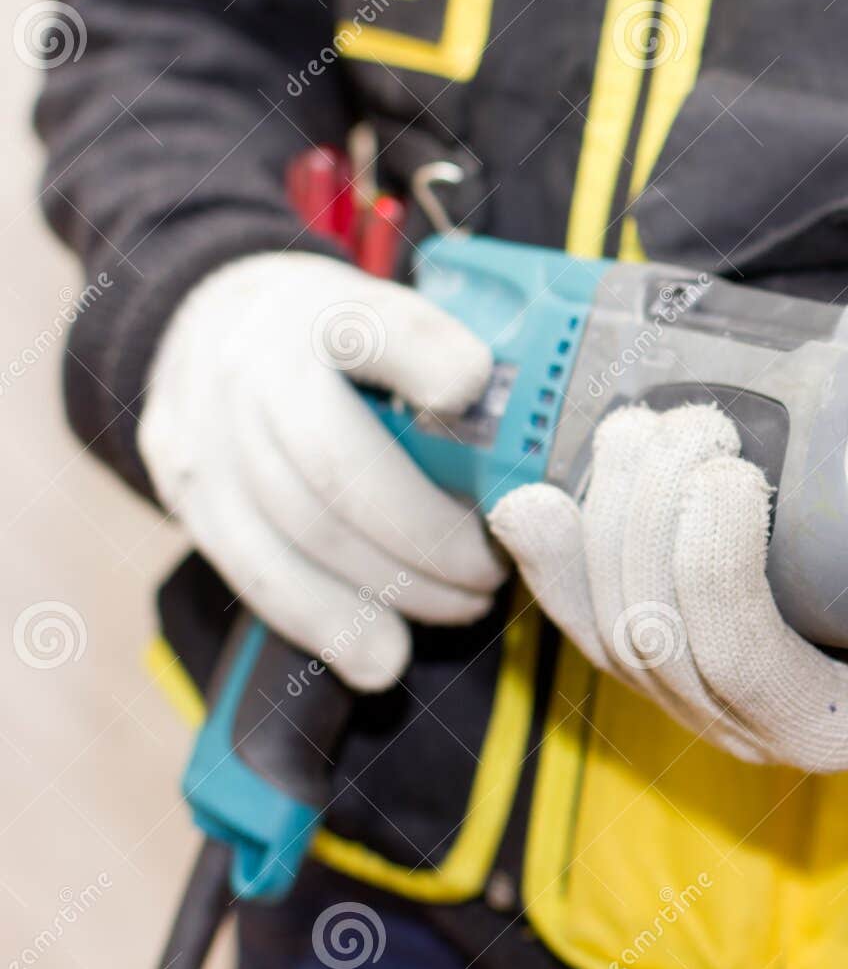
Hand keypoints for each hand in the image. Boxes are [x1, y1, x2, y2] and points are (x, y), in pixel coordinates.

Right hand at [138, 251, 505, 690]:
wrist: (204, 323)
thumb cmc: (330, 335)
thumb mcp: (387, 313)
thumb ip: (448, 363)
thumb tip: (537, 429)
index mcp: (323, 309)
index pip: (373, 327)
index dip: (424, 358)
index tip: (472, 386)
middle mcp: (256, 367)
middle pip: (340, 464)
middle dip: (429, 534)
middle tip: (491, 569)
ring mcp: (211, 434)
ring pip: (303, 532)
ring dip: (395, 590)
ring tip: (462, 607)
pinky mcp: (189, 495)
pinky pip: (257, 576)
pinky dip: (328, 625)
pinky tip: (382, 659)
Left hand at [488, 405, 847, 772]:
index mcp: (820, 723)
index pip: (740, 661)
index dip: (714, 567)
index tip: (731, 468)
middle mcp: (738, 722)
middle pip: (657, 634)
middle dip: (652, 516)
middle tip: (688, 422)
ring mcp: (683, 691)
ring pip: (607, 622)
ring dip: (607, 517)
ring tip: (633, 429)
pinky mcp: (649, 652)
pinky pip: (579, 619)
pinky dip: (550, 561)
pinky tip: (531, 504)